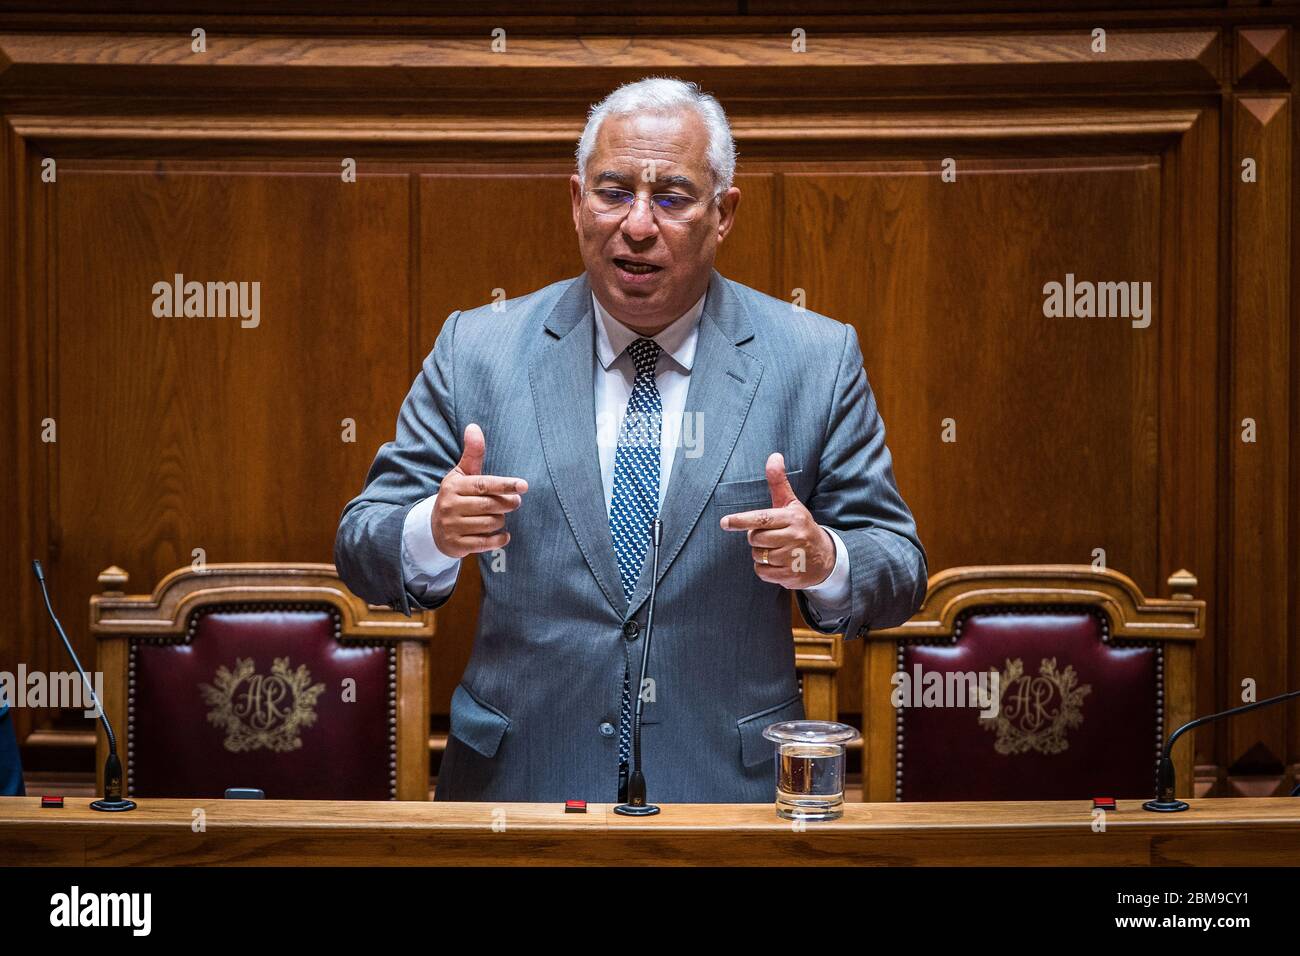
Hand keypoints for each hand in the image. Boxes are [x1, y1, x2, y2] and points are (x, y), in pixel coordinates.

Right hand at [432, 423, 528, 558]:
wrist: (433, 528)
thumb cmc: (455, 496)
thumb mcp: (461, 474)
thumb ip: (472, 453)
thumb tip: (474, 426)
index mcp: (453, 486)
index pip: (483, 484)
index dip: (505, 485)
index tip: (523, 485)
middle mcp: (450, 506)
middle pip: (490, 505)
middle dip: (507, 503)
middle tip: (516, 501)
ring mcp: (452, 527)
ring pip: (490, 523)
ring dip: (501, 520)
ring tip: (500, 516)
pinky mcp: (456, 545)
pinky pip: (485, 543)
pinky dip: (499, 539)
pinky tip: (503, 534)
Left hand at [719, 453, 834, 588]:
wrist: (826, 558)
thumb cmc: (801, 526)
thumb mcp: (791, 504)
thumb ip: (779, 482)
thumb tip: (774, 455)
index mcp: (793, 518)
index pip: (762, 518)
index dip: (742, 520)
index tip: (725, 522)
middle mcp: (794, 537)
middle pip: (755, 538)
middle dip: (756, 538)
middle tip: (770, 536)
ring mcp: (793, 558)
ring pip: (757, 556)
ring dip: (761, 554)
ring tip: (777, 550)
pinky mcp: (790, 576)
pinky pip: (762, 572)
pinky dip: (765, 569)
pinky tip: (778, 563)